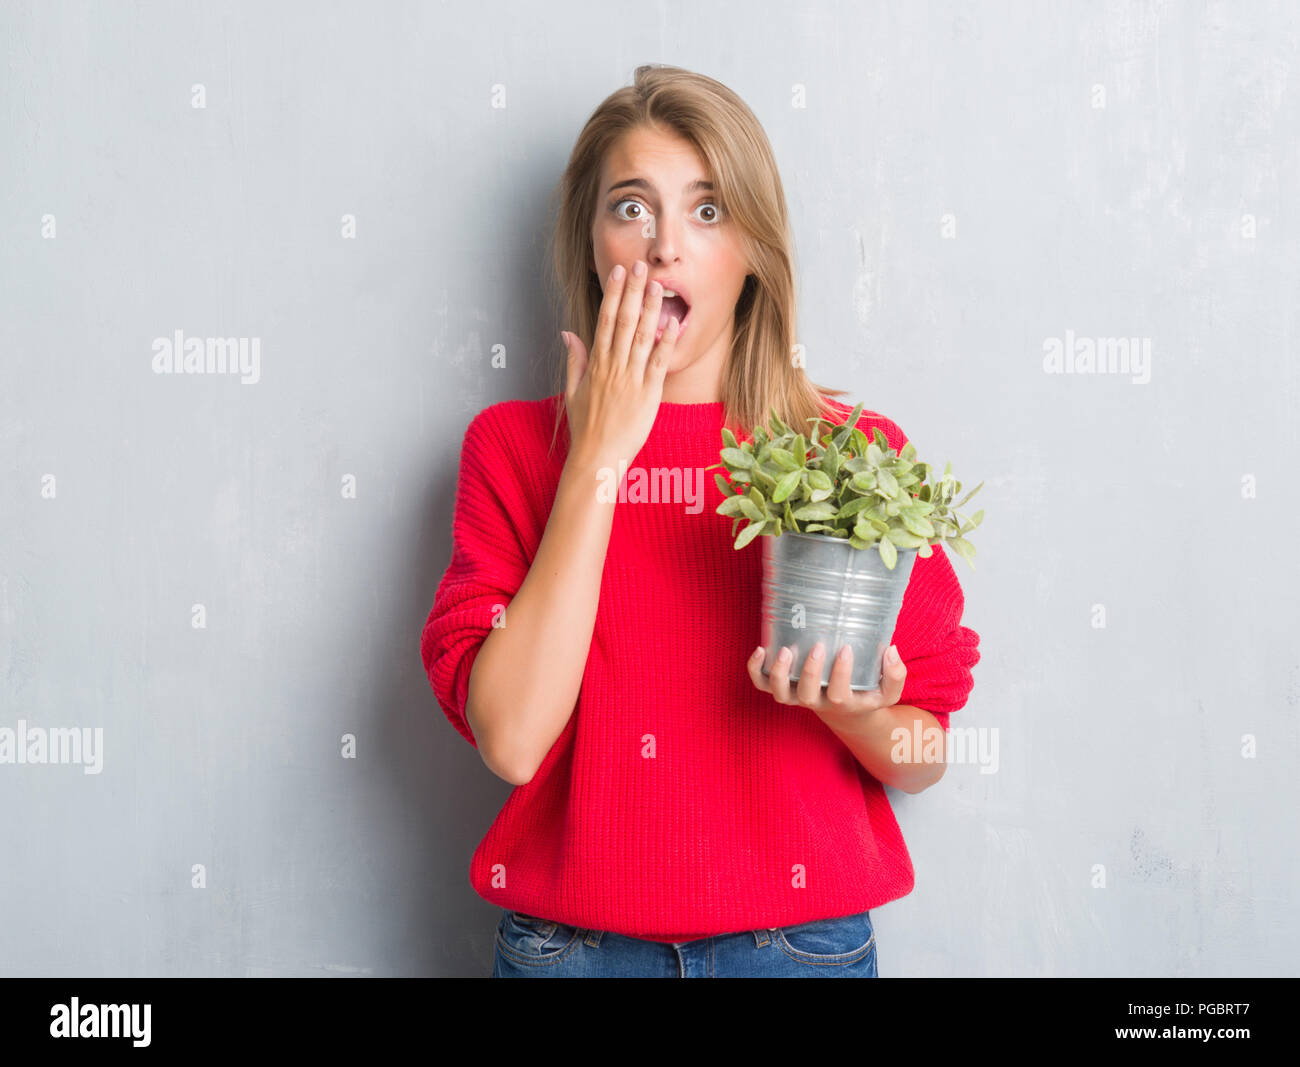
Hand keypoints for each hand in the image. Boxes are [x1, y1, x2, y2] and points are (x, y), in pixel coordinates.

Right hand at [562, 260, 680, 467]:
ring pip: (642, 336)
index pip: (605, 320)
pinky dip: (666, 342)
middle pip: (624, 321)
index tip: (619, 273)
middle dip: (632, 291)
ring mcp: (631, 378)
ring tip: (658, 285)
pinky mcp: (648, 393)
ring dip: (651, 308)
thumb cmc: (585, 428)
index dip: (613, 294)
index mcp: (596, 363)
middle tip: (640, 266)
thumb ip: (574, 359)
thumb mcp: (572, 391)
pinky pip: (659, 363)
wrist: (597, 457)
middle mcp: (613, 366)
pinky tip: (673, 323)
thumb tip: (568, 332)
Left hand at [747, 641, 906, 729]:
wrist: (846, 713)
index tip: (846, 648)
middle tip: (818, 646)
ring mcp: (797, 696)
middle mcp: (816, 702)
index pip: (838, 694)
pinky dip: (756, 670)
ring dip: (779, 673)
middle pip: (806, 696)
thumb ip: (896, 675)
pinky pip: (763, 685)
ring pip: (780, 694)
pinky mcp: (784, 688)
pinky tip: (760, 649)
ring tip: (784, 650)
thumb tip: (891, 650)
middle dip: (810, 671)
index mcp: (842, 703)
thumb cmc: (867, 695)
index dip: (840, 673)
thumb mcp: (888, 692)